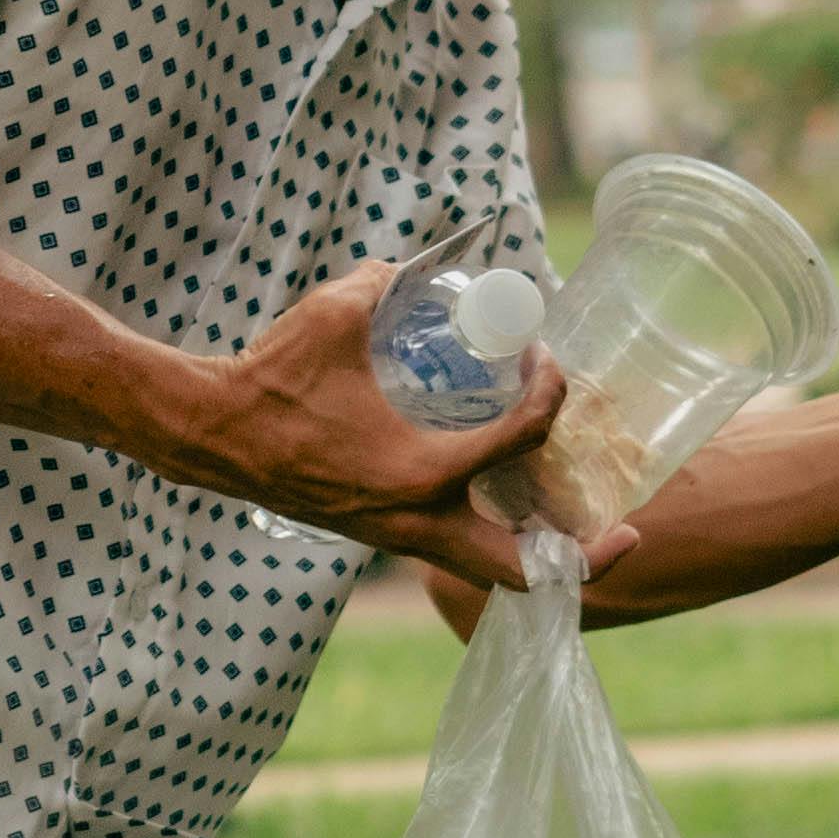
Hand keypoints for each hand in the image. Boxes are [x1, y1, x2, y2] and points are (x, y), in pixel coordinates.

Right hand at [128, 266, 559, 581]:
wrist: (212, 435)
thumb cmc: (272, 378)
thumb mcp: (336, 312)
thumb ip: (388, 281)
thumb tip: (418, 268)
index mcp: (421, 471)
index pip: (524, 435)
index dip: (550, 390)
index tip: (542, 361)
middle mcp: (418, 519)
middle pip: (524, 568)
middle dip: (588, 556)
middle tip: (627, 528)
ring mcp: (398, 535)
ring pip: (488, 570)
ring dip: (540, 552)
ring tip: (577, 520)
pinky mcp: (381, 533)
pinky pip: (453, 548)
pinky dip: (491, 533)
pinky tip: (505, 497)